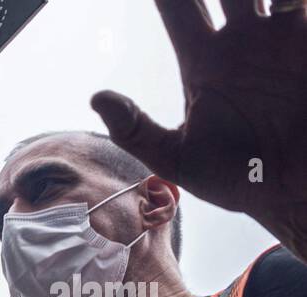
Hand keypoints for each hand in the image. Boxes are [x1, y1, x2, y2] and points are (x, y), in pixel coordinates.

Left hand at [91, 1, 306, 259]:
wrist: (297, 192)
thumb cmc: (237, 180)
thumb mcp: (177, 159)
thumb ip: (135, 130)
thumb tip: (96, 97)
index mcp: (202, 60)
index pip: (177, 5)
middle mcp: (240, 39)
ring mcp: (281, 35)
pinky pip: (301, 3)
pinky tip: (281, 2)